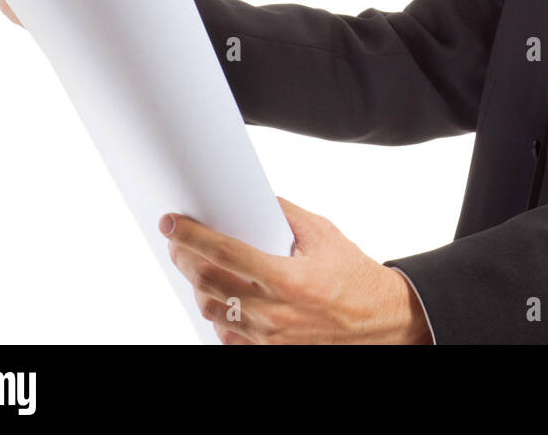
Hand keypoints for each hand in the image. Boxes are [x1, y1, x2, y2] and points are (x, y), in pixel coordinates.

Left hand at [161, 197, 431, 344]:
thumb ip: (286, 215)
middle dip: (184, 259)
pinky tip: (217, 297)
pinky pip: (226, 336)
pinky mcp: (269, 351)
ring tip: (196, 267)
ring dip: (196, 287)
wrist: (376, 318)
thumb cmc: (351, 273)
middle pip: (207, 284)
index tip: (171, 222)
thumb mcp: (323, 234)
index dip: (192, 236)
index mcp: (287, 277)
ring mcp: (269, 337)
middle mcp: (274, 311)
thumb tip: (253, 196)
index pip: (225, 253)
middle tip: (177, 243)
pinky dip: (216, 315)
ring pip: (211, 311)